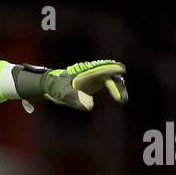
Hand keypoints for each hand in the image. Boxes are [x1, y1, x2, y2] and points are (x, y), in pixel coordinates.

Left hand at [13, 60, 128, 111]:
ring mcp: (96, 74)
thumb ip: (74, 98)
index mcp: (85, 71)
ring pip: (112, 78)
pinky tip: (119, 99)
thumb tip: (89, 106)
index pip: (100, 68)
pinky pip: (110, 83)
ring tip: (122, 100)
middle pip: (110, 73)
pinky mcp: (97, 80)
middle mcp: (93, 71)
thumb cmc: (56, 86)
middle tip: (121, 99)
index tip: (122, 70)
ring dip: (119, 87)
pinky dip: (115, 90)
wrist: (53, 84)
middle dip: (117, 84)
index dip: (111, 68)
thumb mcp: (62, 93)